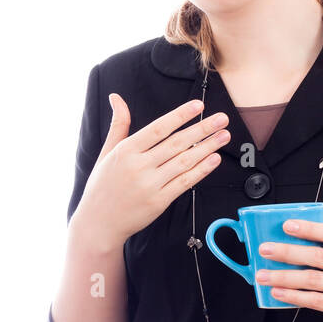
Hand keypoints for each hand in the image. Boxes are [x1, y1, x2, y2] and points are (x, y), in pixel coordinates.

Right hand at [73, 95, 228, 250]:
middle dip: (202, 129)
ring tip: (224, 136)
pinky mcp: (159, 201)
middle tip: (222, 119)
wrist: (99, 223)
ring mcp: (150, 185)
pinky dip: (201, 170)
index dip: (180, 116)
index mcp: (126, 151)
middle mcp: (139, 166)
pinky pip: (185, 182)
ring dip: (207, 147)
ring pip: (184, 161)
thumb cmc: (102, 186)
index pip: (158, 128)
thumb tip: (116, 98)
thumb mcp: (107, 152)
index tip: (198, 106)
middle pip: (176, 143)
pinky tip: (214, 159)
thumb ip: (118, 124)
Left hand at [254, 219, 322, 321]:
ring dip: (283, 277)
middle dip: (287, 252)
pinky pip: (314, 299)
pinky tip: (276, 292)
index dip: (309, 228)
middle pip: (317, 255)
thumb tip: (280, 244)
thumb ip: (320, 249)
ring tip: (262, 276)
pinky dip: (293, 296)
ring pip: (312, 279)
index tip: (286, 225)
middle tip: (265, 249)